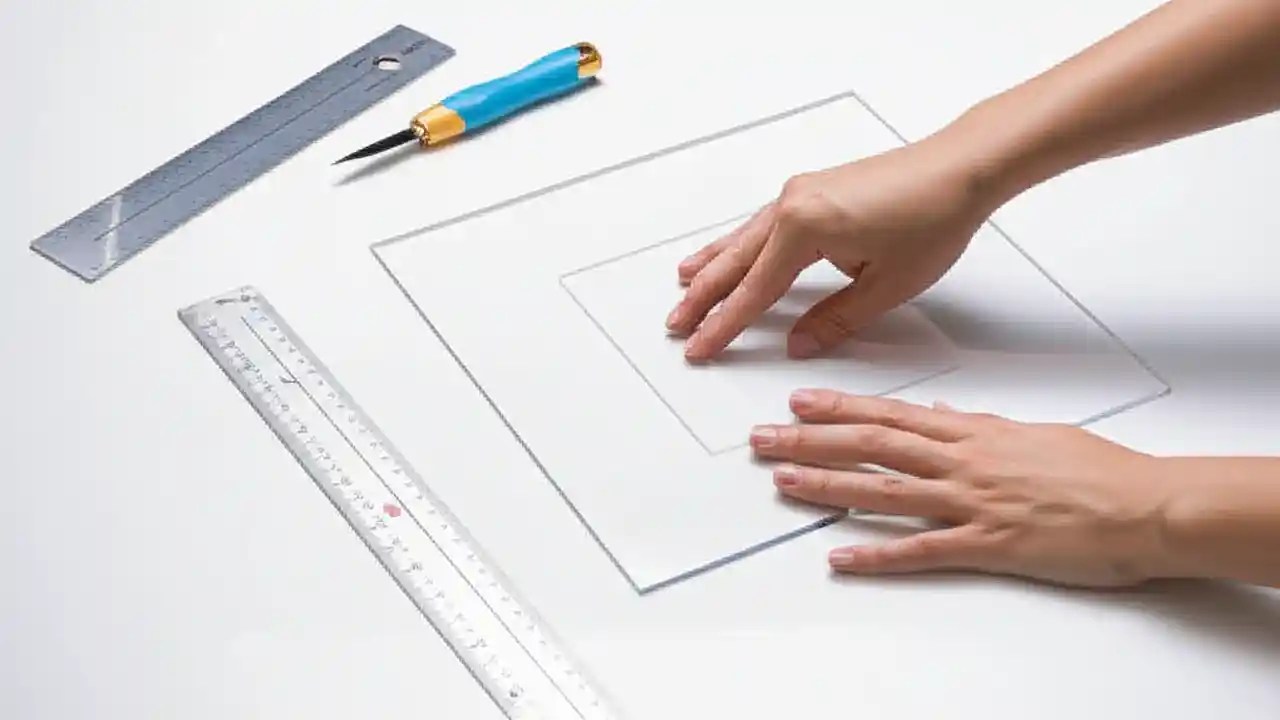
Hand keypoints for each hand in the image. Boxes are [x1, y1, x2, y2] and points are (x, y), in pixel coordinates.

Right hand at [666, 135, 998, 361]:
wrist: (961, 168)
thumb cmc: (933, 217)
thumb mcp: (886, 287)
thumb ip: (835, 320)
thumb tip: (798, 343)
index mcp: (804, 229)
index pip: (754, 291)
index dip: (724, 326)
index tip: (700, 348)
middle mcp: (792, 205)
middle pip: (736, 262)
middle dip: (704, 298)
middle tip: (677, 327)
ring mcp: (800, 193)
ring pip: (742, 239)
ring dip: (712, 267)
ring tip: (683, 287)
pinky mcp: (812, 190)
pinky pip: (760, 224)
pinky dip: (737, 243)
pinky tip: (727, 250)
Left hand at [750, 389, 1175, 586]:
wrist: (1145, 504)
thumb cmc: (1097, 469)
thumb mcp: (1030, 432)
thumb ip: (976, 425)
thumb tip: (937, 412)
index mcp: (973, 432)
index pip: (891, 414)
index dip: (839, 407)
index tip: (800, 401)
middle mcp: (962, 462)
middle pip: (872, 446)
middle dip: (812, 441)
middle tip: (765, 437)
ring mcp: (971, 503)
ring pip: (884, 490)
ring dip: (828, 487)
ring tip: (783, 482)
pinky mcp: (987, 545)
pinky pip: (921, 550)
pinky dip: (877, 555)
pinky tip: (840, 558)